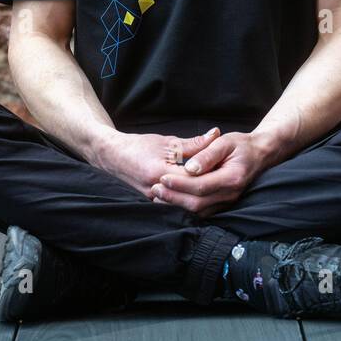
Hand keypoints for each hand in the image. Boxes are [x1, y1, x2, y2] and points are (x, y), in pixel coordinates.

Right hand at [96, 128, 221, 199]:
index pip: (193, 178)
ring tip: (218, 187)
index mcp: (159, 173)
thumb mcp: (168, 141)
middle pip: (191, 196)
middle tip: (227, 180)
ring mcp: (154, 200)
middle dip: (209, 188)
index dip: (211, 172)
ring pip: (185, 204)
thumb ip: (193, 143)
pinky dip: (190, 200)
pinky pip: (177, 205)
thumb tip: (215, 135)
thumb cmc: (139, 146)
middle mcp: (156, 191)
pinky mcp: (154, 203)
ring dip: (201, 197)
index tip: (226, 167)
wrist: (114, 156)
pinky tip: (202, 194)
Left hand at [151, 132, 272, 217]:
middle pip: (197, 203)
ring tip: (158, 196)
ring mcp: (228, 201)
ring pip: (199, 211)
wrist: (260, 154)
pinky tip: (172, 200)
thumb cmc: (240, 145)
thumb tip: (190, 168)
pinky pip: (202, 211)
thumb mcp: (224, 142)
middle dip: (174, 197)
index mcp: (232, 177)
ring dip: (177, 205)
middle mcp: (230, 194)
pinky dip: (186, 208)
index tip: (162, 178)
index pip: (201, 186)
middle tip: (155, 189)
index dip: (180, 184)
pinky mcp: (223, 204)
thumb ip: (206, 154)